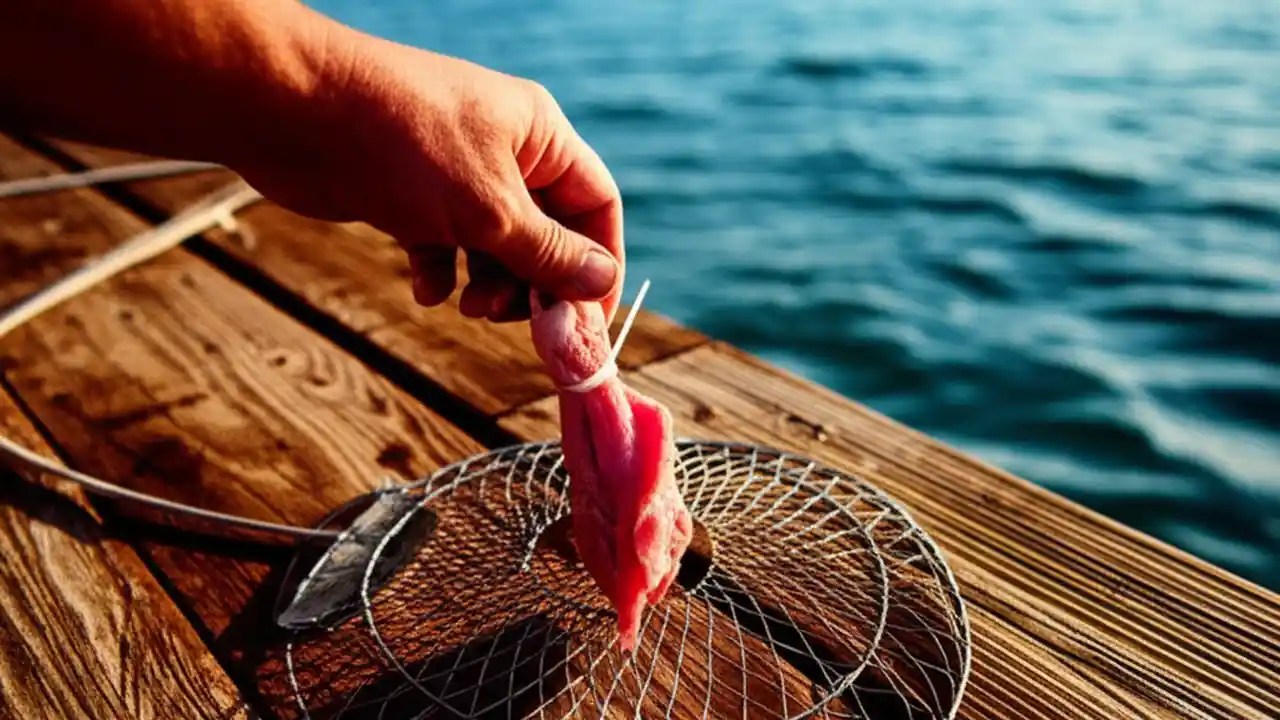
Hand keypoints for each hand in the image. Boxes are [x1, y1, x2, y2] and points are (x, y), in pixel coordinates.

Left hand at [237, 31, 624, 322]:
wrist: (288, 111)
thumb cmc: (398, 143)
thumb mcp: (489, 210)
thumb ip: (548, 254)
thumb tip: (602, 283)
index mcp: (539, 134)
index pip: (596, 204)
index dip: (599, 264)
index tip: (589, 322)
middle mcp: (503, 150)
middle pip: (547, 231)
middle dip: (535, 281)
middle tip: (516, 321)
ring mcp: (453, 171)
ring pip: (495, 243)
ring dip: (490, 283)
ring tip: (468, 307)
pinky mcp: (408, 193)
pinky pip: (444, 243)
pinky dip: (442, 271)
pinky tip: (426, 290)